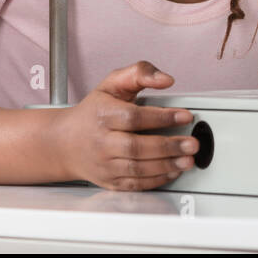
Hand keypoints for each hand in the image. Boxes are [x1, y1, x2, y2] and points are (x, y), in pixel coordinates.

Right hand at [51, 61, 199, 190]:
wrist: (65, 142)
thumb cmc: (94, 112)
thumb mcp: (112, 83)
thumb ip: (140, 73)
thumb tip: (166, 79)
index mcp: (103, 115)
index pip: (133, 117)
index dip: (162, 117)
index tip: (185, 116)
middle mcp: (101, 141)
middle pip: (136, 146)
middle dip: (168, 146)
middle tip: (192, 144)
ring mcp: (104, 164)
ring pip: (136, 168)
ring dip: (166, 165)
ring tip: (188, 160)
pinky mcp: (109, 181)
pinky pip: (134, 184)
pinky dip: (156, 180)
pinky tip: (173, 171)